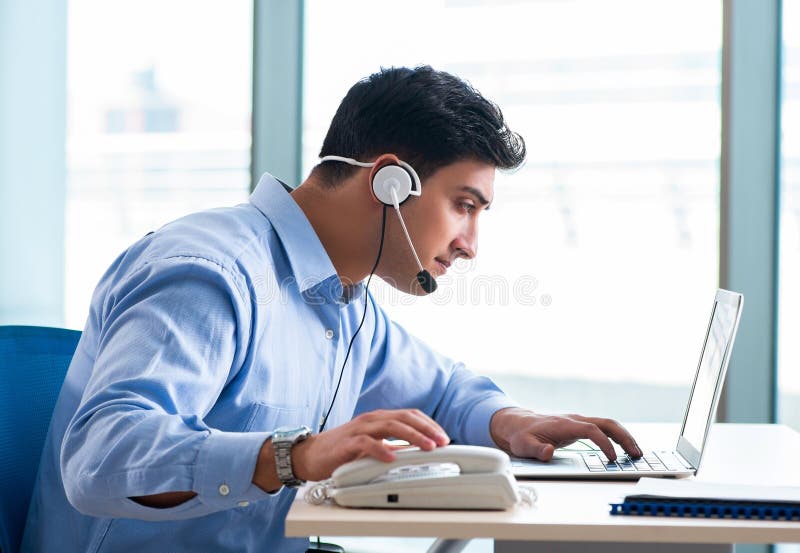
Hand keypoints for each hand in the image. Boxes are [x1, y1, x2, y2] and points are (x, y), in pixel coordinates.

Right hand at [291, 409, 449, 482]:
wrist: (310, 454)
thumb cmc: (342, 450)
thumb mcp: (372, 444)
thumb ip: (391, 443)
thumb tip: (415, 451)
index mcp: (379, 419)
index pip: (410, 415)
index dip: (429, 424)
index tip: (443, 437)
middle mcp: (371, 420)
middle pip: (404, 418)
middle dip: (427, 429)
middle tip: (442, 441)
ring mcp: (359, 429)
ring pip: (390, 426)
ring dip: (412, 436)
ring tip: (427, 447)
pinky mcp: (347, 443)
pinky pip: (366, 443)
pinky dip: (381, 449)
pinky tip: (392, 456)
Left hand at [489, 407, 641, 461]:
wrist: (518, 423)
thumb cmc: (522, 435)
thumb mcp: (524, 445)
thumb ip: (536, 450)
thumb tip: (548, 452)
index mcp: (564, 424)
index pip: (591, 430)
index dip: (604, 443)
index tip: (613, 459)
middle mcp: (575, 420)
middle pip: (606, 423)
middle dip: (624, 437)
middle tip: (637, 454)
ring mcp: (578, 421)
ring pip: (607, 424)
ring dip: (623, 437)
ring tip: (636, 453)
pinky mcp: (579, 426)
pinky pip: (602, 429)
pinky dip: (616, 437)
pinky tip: (623, 448)